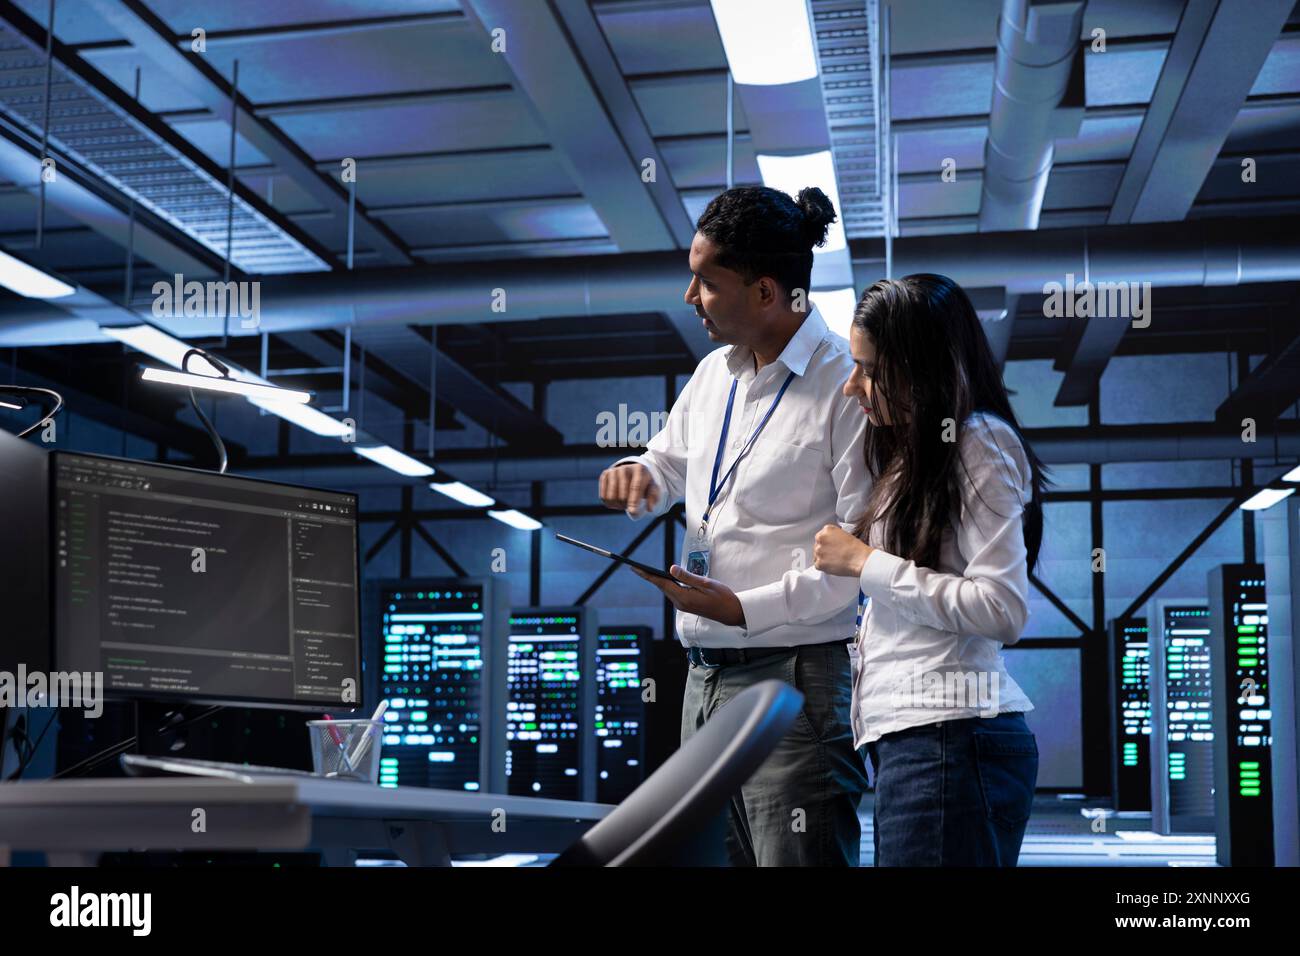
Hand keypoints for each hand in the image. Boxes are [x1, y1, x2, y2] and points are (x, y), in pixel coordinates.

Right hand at [598, 463, 659, 516]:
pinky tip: (616, 501)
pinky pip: (603, 497)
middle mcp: (625, 468)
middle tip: (631, 506)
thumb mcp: (653, 489)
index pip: (635, 487)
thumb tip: (650, 509)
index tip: (633, 512)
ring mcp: (613, 471)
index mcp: (639, 469)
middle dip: (627, 505)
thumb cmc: (645, 483)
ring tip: (624, 504)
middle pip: (622, 495)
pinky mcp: (605, 475)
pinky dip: (609, 504)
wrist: (633, 472)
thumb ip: (653, 498)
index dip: (633, 501)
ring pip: (611, 497)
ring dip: (617, 506)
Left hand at [631, 565, 745, 627]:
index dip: (647, 575)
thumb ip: (688, 577)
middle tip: (636, 567)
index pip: (661, 583)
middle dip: (649, 577)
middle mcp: (680, 603)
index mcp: (684, 598)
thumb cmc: (723, 597)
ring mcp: (683, 606)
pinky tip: (664, 579)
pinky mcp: (687, 605)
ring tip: (646, 571)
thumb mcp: (706, 584)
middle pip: (662, 587)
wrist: (732, 613)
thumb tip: (671, 569)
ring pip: (667, 590)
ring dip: (658, 581)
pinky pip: (673, 593)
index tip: (635, 568)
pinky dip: (667, 585)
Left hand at [813, 524, 872, 576]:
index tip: (831, 547)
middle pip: (817, 545)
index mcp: (827, 530)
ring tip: (835, 560)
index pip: (821, 536)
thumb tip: (831, 542)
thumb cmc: (856, 548)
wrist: (859, 559)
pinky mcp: (819, 563)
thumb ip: (834, 536)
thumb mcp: (844, 535)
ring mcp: (818, 551)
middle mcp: (820, 538)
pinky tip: (833, 565)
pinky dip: (824, 567)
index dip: (827, 543)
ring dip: (823, 558)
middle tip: (833, 555)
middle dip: (824, 550)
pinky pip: (818, 565)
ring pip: (816, 556)